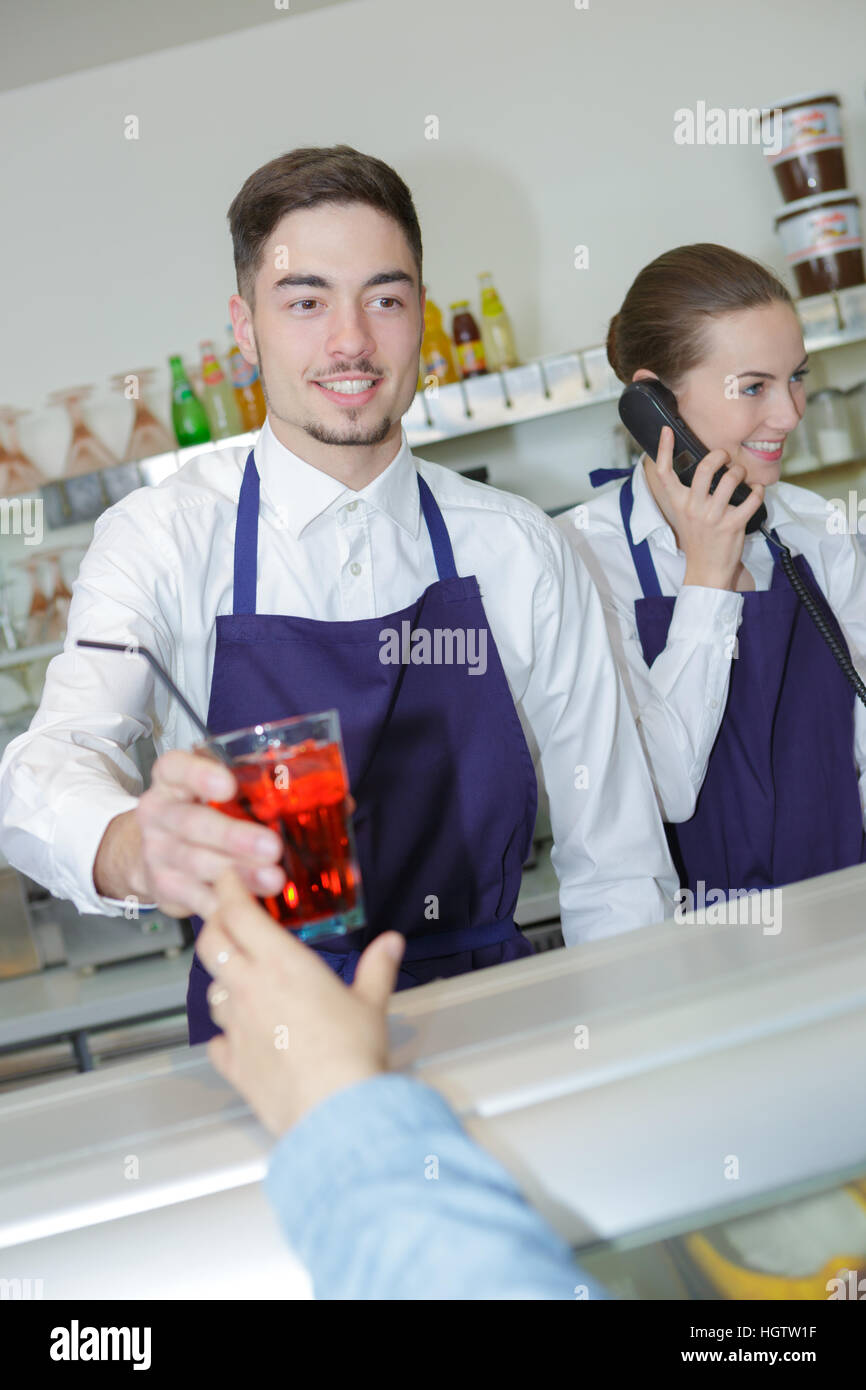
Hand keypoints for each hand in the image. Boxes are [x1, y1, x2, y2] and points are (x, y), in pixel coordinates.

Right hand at [134, 750, 284, 918]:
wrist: (157, 853)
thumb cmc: (198, 812)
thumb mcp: (209, 790)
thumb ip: (240, 788)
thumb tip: (296, 801)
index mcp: (169, 781)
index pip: (175, 768)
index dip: (199, 775)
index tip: (229, 785)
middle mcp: (158, 814)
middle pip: (191, 823)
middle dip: (233, 837)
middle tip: (271, 847)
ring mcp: (156, 853)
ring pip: (196, 863)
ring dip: (238, 873)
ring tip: (273, 878)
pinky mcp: (164, 887)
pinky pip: (196, 897)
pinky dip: (225, 902)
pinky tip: (251, 903)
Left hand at [197, 868, 405, 1134]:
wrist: (334, 1110)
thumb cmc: (352, 1054)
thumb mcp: (372, 1002)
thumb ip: (377, 967)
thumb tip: (391, 944)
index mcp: (282, 963)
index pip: (240, 913)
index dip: (228, 889)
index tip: (228, 876)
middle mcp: (250, 989)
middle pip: (212, 944)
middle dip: (213, 924)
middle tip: (224, 917)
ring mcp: (237, 1028)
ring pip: (211, 991)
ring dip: (220, 980)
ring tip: (235, 978)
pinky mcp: (235, 1064)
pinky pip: (217, 1042)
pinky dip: (223, 1035)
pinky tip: (235, 1037)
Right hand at [647, 426, 765, 589]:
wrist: (706, 570)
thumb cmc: (698, 539)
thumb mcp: (685, 515)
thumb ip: (687, 493)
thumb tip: (700, 468)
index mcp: (679, 503)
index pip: (665, 473)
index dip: (664, 449)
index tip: (667, 431)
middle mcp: (694, 508)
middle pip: (705, 468)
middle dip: (720, 455)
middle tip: (725, 456)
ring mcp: (713, 517)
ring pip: (732, 479)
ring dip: (740, 472)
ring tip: (740, 475)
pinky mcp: (733, 525)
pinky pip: (752, 498)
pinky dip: (758, 492)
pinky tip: (756, 492)